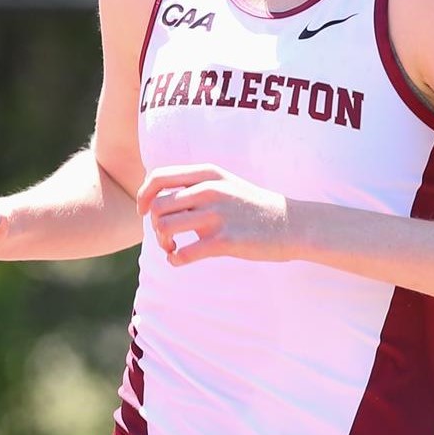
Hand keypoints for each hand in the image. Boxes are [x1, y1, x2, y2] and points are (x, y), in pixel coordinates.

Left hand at [136, 164, 293, 266]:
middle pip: (157, 206)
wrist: (291, 224)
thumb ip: (194, 185)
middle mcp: (210, 189)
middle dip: (153, 225)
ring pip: (164, 227)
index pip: (158, 177)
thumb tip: (156, 199)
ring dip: (162, 242)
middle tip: (166, 236)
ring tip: (173, 248)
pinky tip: (180, 260)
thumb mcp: (224, 183)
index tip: (143, 211)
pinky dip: (175, 259)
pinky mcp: (225, 240)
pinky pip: (184, 253)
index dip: (143, 195)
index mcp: (207, 173)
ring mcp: (217, 215)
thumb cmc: (252, 207)